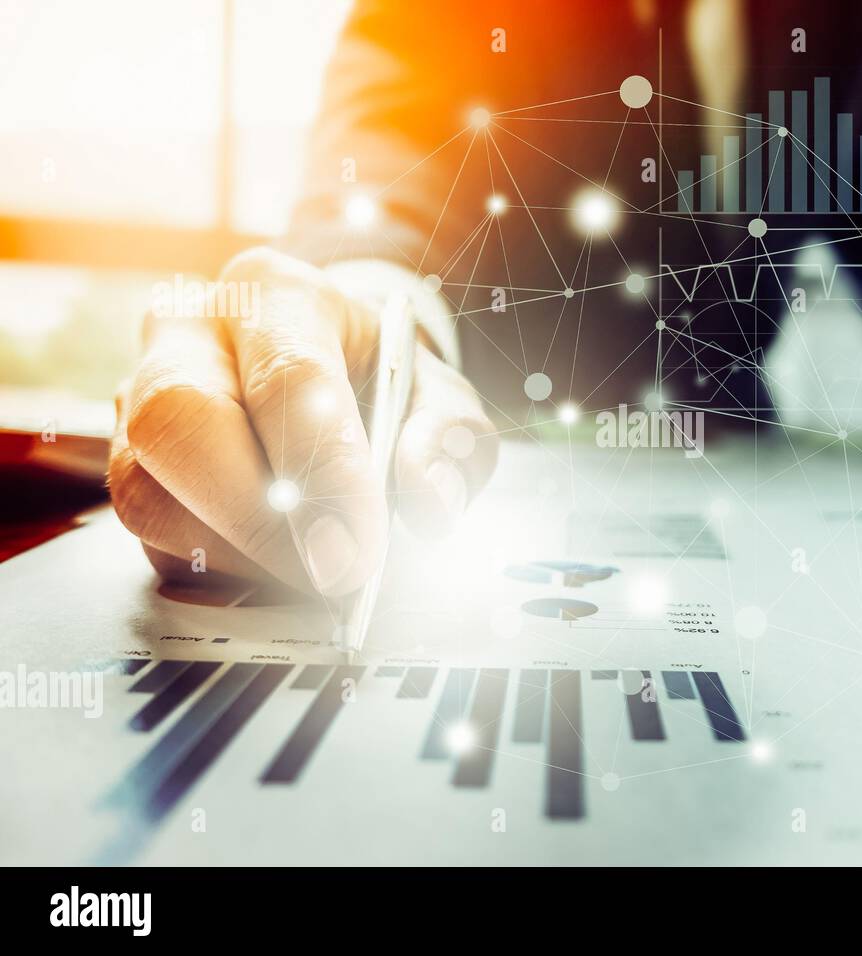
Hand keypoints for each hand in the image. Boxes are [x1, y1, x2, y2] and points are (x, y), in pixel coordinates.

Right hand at [109, 248, 496, 596]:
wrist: (332, 369)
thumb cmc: (381, 379)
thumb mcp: (438, 396)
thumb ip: (447, 441)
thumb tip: (427, 501)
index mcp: (276, 295)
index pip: (288, 378)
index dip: (325, 472)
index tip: (358, 548)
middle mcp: (188, 333)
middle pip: (181, 421)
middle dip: (258, 519)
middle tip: (328, 576)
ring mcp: (137, 396)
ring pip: (147, 489)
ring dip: (235, 554)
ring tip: (311, 575)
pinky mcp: (126, 464)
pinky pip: (148, 534)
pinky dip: (213, 569)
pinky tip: (273, 570)